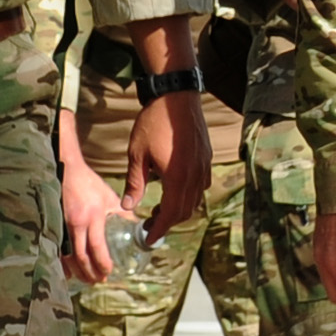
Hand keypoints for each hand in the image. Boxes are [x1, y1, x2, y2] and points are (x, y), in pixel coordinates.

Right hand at [55, 112, 121, 284]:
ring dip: (78, 272)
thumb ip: (123, 214)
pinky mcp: (53, 225)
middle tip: (99, 281)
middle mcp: (75, 224)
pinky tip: (68, 273)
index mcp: (91, 217)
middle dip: (91, 272)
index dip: (103, 263)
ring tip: (87, 280)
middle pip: (81, 257)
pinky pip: (57, 250)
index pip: (97, 246)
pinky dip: (62, 264)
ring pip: (68, 256)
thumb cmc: (89, 184)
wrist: (65, 171)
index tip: (109, 272)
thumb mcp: (109, 197)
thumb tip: (137, 228)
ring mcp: (61, 226)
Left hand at [124, 91, 210, 238]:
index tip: (147, 240)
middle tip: (149, 224)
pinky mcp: (206, 158)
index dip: (159, 230)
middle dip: (167, 222)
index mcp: (177, 178)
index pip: (170, 215)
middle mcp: (195, 176)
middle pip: (185, 211)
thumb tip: (128, 206)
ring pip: (195, 199)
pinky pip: (201, 185)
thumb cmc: (154, 122)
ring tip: (160, 208)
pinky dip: (189, 195)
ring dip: (179, 209)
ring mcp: (204, 167)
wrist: (177, 95)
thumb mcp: (137, 154)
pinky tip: (175, 188)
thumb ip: (135, 183)